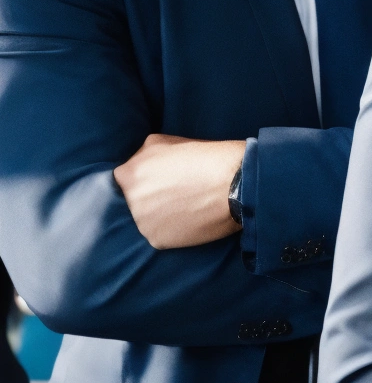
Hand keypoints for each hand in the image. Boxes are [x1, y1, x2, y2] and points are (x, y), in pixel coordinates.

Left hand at [113, 134, 243, 249]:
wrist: (237, 184)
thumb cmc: (206, 158)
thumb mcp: (165, 142)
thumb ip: (143, 155)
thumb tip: (138, 165)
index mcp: (127, 174)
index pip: (124, 180)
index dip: (144, 180)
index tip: (161, 181)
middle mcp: (130, 200)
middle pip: (134, 201)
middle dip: (150, 198)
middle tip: (176, 194)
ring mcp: (142, 222)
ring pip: (146, 220)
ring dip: (161, 216)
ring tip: (186, 208)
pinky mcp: (157, 240)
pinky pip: (160, 236)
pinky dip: (174, 230)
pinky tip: (191, 220)